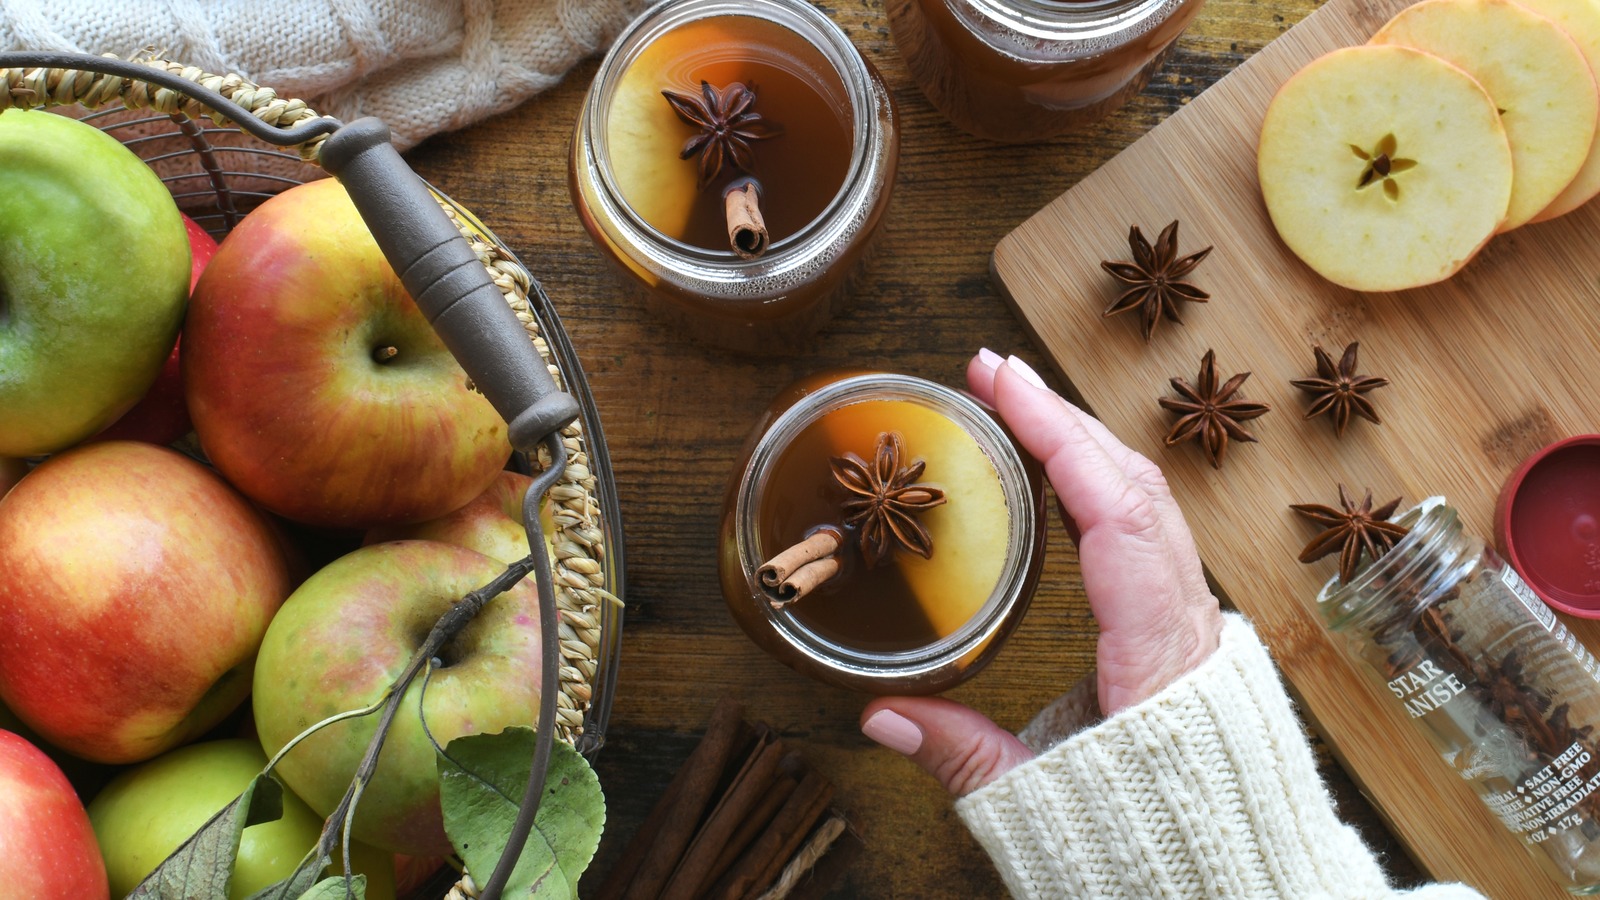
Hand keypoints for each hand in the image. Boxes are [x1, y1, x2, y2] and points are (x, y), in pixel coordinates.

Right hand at [860, 350, 1223, 796]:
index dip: (1057, 436)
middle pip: (1132, 483)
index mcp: (1153, 649)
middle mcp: (1181, 618)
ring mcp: (1186, 615)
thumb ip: (961, 754)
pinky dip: (1099, 478)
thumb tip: (879, 716)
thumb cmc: (1149, 832)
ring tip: (1014, 400)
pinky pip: (1146, 526)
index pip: (1113, 510)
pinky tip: (1057, 466)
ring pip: (1144, 496)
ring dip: (1080, 437)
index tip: (1002, 383)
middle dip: (1059, 414)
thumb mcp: (1040, 797)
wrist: (1227, 867)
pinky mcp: (1178, 623)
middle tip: (989, 372)